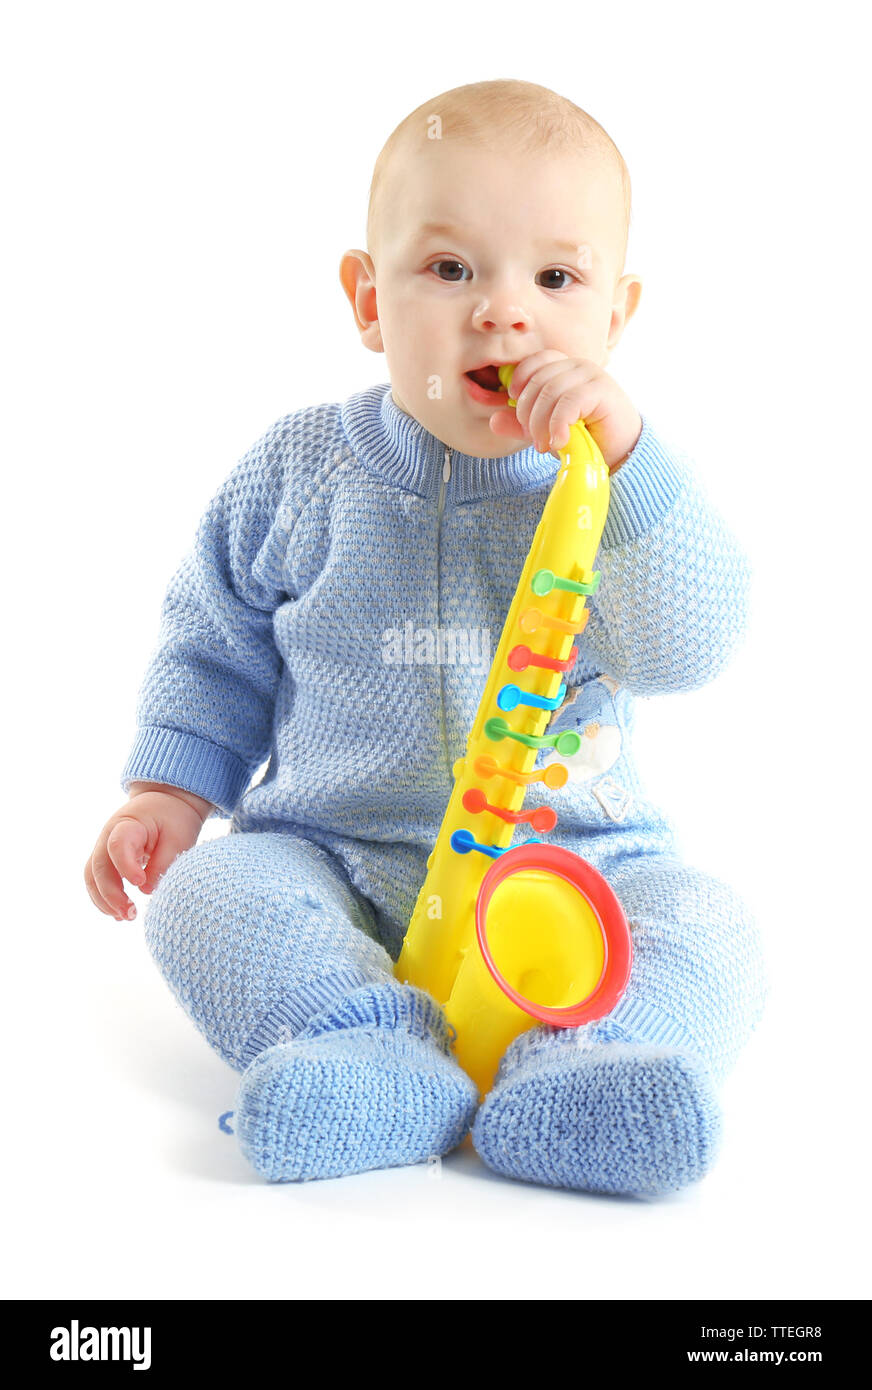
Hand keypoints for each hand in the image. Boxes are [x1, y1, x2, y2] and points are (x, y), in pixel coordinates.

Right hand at [84, 784, 212, 921]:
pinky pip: (96, 881)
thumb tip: (146, 890)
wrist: (164, 802)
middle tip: (131, 913)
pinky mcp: (105, 859)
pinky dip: (104, 899)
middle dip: (111, 894)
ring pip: (92, 877)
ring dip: (104, 900)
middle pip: (98, 866)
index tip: (140, 882)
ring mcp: (103, 847)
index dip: (125, 866)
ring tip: (125, 917)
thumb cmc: (173, 818)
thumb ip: (164, 861)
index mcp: (128, 824)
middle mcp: (108, 835)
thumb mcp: (178, 836)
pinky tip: (119, 914)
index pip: (117, 846)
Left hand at [488, 350, 642, 472]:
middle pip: (538, 380)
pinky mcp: (603, 391)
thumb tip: (493, 421)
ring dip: (541, 423)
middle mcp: (577, 366)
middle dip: (528, 413)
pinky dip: (558, 424)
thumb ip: (520, 425)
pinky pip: (569, 402)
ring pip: (551, 391)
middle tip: (535, 438)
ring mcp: (591, 376)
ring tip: (545, 444)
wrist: (619, 452)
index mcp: (562, 368)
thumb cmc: (584, 437)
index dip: (519, 383)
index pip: (533, 362)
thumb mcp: (545, 430)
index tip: (515, 408)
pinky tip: (559, 442)